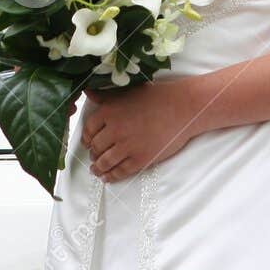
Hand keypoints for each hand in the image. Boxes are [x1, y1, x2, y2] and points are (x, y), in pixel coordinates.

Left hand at [80, 78, 203, 182]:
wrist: (182, 108)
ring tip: (96, 170)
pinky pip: (121, 172)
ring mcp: (127, 146)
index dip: (87, 138)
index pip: (88, 129)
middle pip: (95, 147)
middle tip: (93, 157)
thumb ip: (105, 96)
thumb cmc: (157, 97)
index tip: (88, 143)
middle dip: (93, 154)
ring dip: (98, 168)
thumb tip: (87, 91)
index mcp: (109, 111)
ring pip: (105, 162)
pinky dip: (112, 176)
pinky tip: (108, 178)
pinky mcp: (141, 159)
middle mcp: (115, 129)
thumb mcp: (128, 92)